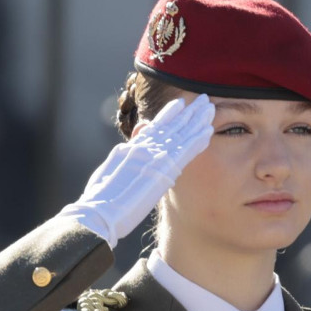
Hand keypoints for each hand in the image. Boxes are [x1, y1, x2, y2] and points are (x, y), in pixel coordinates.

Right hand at [58, 94, 214, 247]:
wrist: (100, 211)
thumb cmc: (101, 197)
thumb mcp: (112, 168)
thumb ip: (128, 151)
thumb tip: (140, 135)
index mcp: (132, 147)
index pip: (155, 126)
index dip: (170, 113)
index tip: (181, 103)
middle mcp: (145, 148)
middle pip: (172, 126)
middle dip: (189, 112)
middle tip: (204, 99)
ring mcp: (154, 158)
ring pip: (181, 134)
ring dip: (197, 120)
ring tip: (210, 107)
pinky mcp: (162, 171)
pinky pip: (185, 152)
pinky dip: (197, 140)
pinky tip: (208, 131)